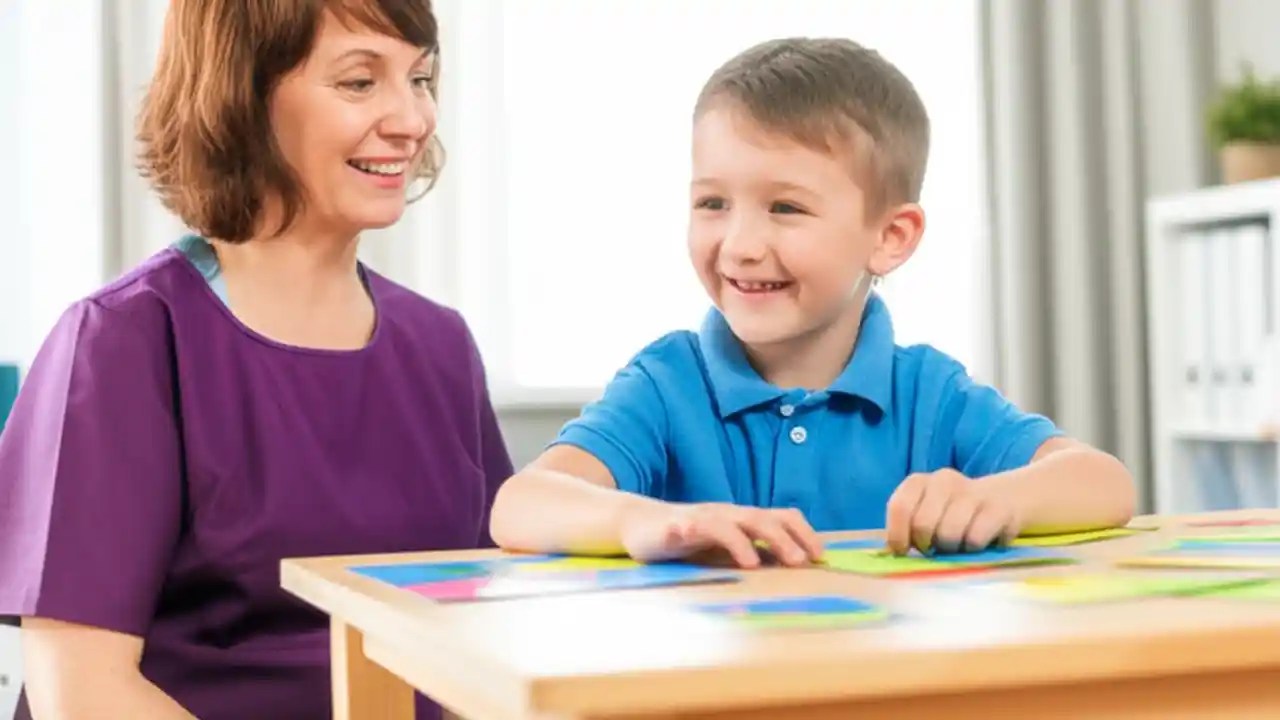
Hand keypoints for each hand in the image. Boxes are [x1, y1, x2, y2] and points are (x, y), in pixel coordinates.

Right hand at [619, 502, 824, 567]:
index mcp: (744, 519)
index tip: (821, 557)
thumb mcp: (728, 545)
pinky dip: (704, 534)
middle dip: (784, 539)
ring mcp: (702, 518)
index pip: (782, 517)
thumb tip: (794, 568)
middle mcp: (728, 514)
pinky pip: (692, 528)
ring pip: (731, 522)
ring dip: (747, 541)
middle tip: (801, 563)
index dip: (804, 533)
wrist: (640, 524)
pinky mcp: (676, 527)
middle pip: (762, 519)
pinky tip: (711, 548)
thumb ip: (756, 551)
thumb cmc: (690, 538)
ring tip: (756, 564)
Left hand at [885, 469, 1021, 555]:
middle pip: (923, 525)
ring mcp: (973, 492)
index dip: (898, 536)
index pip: (899, 507)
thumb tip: (890, 552)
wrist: (1005, 499)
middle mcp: (943, 480)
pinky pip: (975, 539)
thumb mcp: (925, 514)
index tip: (904, 551)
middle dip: (927, 545)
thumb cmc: (952, 515)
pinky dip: (974, 549)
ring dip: (952, 549)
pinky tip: (981, 541)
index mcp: (919, 482)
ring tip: (959, 544)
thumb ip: (906, 528)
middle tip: (936, 548)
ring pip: (949, 534)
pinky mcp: (999, 508)